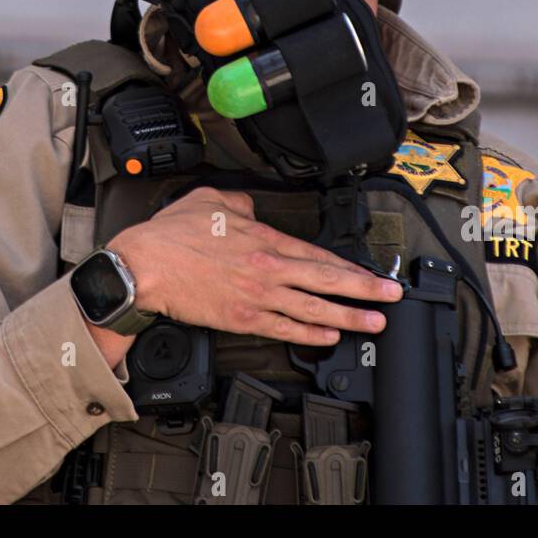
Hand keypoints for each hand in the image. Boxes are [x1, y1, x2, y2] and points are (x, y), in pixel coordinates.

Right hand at [108, 186, 402, 345]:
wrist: (146, 266)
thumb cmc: (173, 234)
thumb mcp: (213, 201)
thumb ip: (242, 207)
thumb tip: (254, 213)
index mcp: (264, 239)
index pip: (318, 255)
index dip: (349, 266)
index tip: (373, 272)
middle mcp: (268, 270)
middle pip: (327, 282)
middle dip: (365, 291)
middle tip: (391, 297)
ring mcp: (257, 298)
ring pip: (313, 310)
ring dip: (347, 318)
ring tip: (372, 324)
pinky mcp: (241, 319)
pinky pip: (284, 329)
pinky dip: (309, 334)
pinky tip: (328, 336)